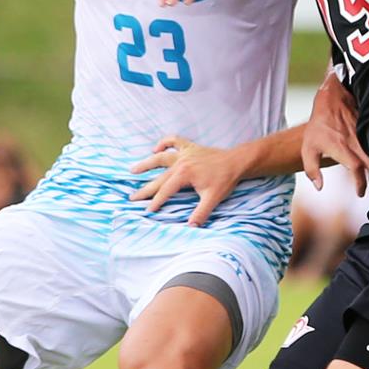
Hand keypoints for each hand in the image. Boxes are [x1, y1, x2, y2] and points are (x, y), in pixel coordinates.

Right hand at [129, 137, 243, 225]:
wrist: (237, 161)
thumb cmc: (225, 179)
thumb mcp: (213, 198)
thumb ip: (201, 214)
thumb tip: (191, 227)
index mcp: (184, 174)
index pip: (165, 191)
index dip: (156, 202)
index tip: (148, 211)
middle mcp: (181, 162)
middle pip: (159, 177)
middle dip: (145, 189)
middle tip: (132, 198)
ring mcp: (185, 153)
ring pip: (160, 157)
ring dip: (146, 164)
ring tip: (133, 170)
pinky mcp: (190, 148)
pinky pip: (174, 141)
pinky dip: (164, 143)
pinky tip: (155, 148)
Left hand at [302, 75, 368, 193]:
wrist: (331, 97)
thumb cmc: (318, 125)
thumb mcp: (308, 147)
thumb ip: (312, 169)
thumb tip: (319, 187)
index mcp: (342, 148)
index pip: (356, 169)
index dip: (360, 183)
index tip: (359, 192)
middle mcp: (356, 141)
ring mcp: (365, 133)